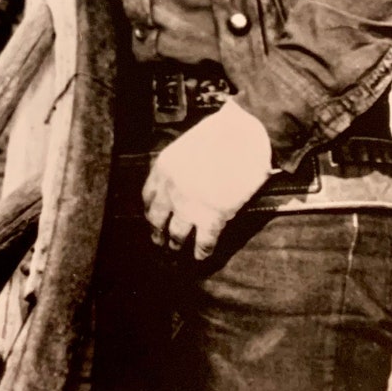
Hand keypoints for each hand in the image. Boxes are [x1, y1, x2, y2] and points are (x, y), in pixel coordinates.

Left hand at [141, 100, 273, 260]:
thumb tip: (179, 185)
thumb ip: (178, 168)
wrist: (244, 136)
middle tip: (159, 241)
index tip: (153, 217)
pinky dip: (202, 252)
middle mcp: (170, 190)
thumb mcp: (186, 147)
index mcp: (163, 169)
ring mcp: (189, 206)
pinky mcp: (212, 218)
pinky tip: (201, 256)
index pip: (147, 197)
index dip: (150, 210)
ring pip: (176, 236)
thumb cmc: (220, 134)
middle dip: (157, 234)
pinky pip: (203, 243)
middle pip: (156, 221)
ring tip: (177, 250)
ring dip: (175, 246)